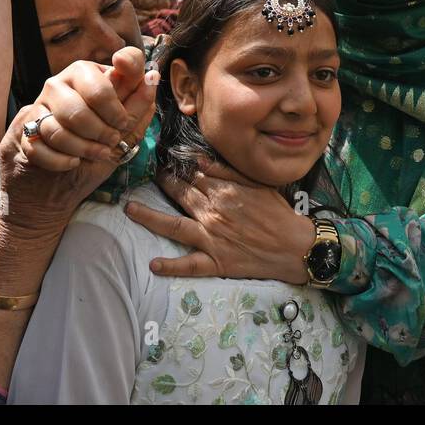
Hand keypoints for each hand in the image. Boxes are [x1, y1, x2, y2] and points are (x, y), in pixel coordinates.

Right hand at [21, 47, 156, 166]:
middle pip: (87, 101)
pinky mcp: (23, 131)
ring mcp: (39, 106)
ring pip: (62, 126)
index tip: (124, 121)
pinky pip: (42, 145)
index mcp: (88, 73)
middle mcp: (61, 83)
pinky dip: (62, 160)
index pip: (116, 67)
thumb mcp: (123, 128)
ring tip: (97, 154)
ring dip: (85, 147)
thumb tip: (153, 76)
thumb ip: (138, 103)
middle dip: (104, 129)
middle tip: (112, 141)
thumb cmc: (93, 147)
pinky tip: (72, 163)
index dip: (124, 100)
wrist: (53, 184)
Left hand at [126, 159, 316, 282]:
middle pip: (180, 194)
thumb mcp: (258, 185)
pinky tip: (153, 264)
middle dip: (163, 183)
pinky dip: (171, 266)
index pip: (195, 174)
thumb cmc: (279, 215)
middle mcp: (213, 212)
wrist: (295, 247)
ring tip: (129, 209)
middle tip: (151, 176)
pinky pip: (189, 265)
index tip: (168, 160)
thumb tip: (202, 159)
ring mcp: (211, 238)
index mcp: (224, 191)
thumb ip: (229, 172)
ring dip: (149, 217)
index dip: (180, 166)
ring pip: (173, 225)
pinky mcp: (215, 261)